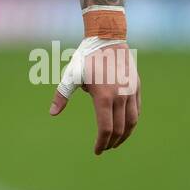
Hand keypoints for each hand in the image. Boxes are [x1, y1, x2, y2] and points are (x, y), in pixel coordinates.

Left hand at [49, 39, 139, 154]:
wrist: (108, 38)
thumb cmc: (86, 58)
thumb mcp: (71, 75)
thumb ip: (62, 95)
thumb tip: (52, 113)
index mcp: (104, 97)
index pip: (105, 129)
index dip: (101, 143)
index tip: (97, 151)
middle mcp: (121, 97)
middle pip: (119, 129)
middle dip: (111, 143)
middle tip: (104, 148)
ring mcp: (131, 92)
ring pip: (132, 122)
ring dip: (124, 136)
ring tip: (115, 142)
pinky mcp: (137, 87)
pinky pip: (136, 111)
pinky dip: (131, 123)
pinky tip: (125, 127)